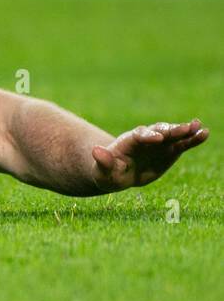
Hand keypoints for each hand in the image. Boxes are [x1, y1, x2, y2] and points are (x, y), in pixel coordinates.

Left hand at [92, 119, 208, 190]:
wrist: (118, 172)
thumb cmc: (108, 173)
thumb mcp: (102, 171)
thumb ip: (102, 162)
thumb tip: (96, 151)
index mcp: (128, 142)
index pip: (138, 136)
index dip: (148, 136)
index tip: (158, 138)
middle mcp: (145, 138)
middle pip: (158, 131)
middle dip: (170, 130)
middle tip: (184, 128)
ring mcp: (159, 143)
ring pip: (172, 135)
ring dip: (185, 131)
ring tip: (199, 128)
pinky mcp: (169, 149)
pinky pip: (182, 143)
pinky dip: (193, 139)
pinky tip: (204, 134)